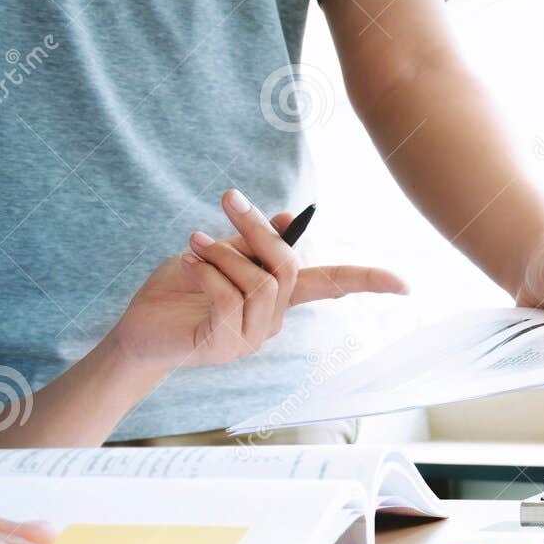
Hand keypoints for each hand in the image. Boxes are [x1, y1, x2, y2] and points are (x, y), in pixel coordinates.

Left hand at [110, 189, 406, 370]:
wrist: (139, 332)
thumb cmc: (179, 293)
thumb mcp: (218, 255)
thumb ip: (252, 241)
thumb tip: (292, 217)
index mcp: (276, 300)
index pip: (331, 287)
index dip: (367, 282)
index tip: (404, 285)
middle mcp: (271, 323)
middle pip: (288, 267)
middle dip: (258, 228)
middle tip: (227, 197)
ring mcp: (250, 339)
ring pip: (258, 281)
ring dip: (222, 253)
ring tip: (192, 243)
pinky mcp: (223, 345)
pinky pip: (228, 298)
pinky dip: (207, 272)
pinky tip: (187, 263)